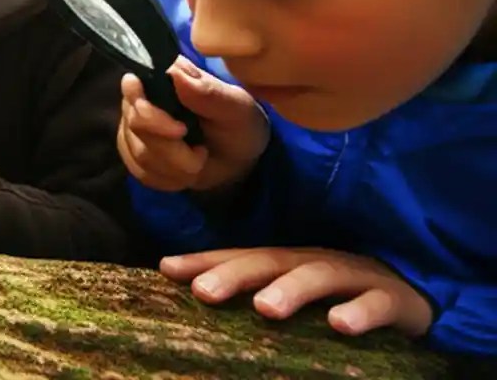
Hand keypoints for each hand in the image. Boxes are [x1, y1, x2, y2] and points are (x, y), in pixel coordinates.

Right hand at [118, 56, 268, 192]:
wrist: (235, 161)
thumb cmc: (238, 126)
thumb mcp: (236, 109)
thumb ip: (209, 92)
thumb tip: (176, 72)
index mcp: (164, 77)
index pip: (133, 88)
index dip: (149, 112)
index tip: (180, 130)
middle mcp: (141, 98)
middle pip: (135, 124)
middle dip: (171, 148)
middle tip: (201, 153)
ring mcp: (133, 127)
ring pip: (138, 152)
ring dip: (174, 166)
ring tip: (199, 161)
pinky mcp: (132, 154)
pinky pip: (139, 171)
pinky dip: (167, 178)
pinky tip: (184, 173)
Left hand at [161, 247, 433, 337]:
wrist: (417, 299)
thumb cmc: (341, 302)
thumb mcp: (296, 303)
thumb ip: (257, 300)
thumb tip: (197, 303)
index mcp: (287, 264)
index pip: (239, 258)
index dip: (204, 261)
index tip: (167, 268)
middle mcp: (315, 263)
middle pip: (270, 261)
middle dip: (235, 274)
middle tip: (204, 291)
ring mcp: (355, 276)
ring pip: (319, 276)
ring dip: (291, 290)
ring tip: (265, 308)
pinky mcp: (394, 299)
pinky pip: (376, 303)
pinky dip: (359, 312)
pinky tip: (340, 324)